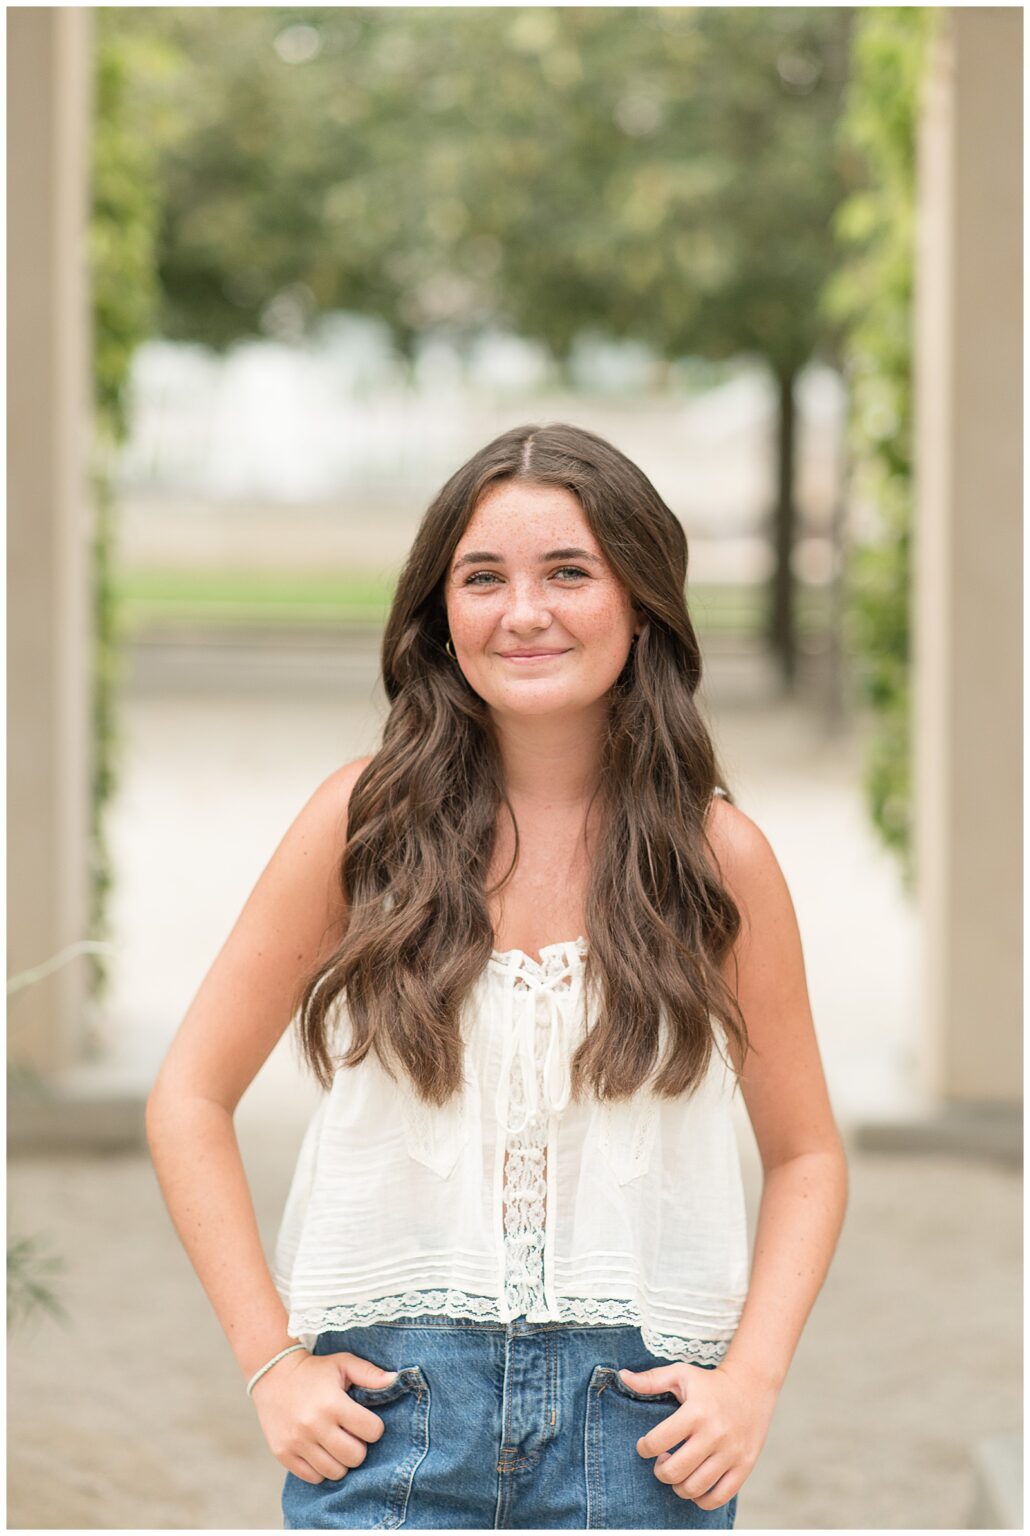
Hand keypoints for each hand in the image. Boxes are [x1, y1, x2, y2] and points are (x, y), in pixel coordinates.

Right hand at [251, 1348, 399, 1484]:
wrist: (273, 1375)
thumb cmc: (315, 1371)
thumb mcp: (343, 1363)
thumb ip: (370, 1373)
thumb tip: (395, 1380)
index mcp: (332, 1403)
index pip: (371, 1431)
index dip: (373, 1427)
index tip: (365, 1420)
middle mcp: (314, 1425)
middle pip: (355, 1457)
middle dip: (359, 1447)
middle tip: (351, 1435)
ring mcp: (297, 1442)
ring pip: (335, 1472)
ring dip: (341, 1460)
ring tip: (336, 1443)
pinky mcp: (283, 1454)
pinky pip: (313, 1478)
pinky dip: (321, 1469)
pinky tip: (320, 1451)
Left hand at [619, 1359, 778, 1510]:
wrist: (752, 1386)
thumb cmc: (710, 1383)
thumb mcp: (681, 1375)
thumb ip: (651, 1380)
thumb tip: (622, 1377)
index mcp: (695, 1412)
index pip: (659, 1441)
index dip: (644, 1447)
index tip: (645, 1445)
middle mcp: (714, 1434)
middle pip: (676, 1470)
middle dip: (660, 1471)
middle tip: (661, 1461)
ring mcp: (731, 1452)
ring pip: (695, 1487)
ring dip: (678, 1486)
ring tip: (677, 1472)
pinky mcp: (744, 1466)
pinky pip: (719, 1497)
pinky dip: (701, 1499)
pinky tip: (695, 1485)